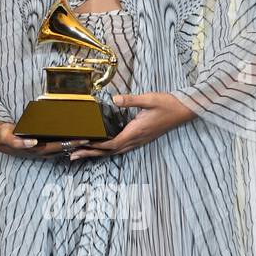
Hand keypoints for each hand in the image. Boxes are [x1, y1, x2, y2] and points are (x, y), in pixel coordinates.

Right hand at [0, 121, 90, 158]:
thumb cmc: (5, 136)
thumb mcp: (8, 138)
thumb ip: (19, 141)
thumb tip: (33, 142)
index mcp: (38, 148)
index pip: (60, 146)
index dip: (73, 143)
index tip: (85, 139)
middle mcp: (43, 151)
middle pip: (66, 147)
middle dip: (79, 143)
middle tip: (94, 137)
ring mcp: (43, 149)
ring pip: (64, 148)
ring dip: (75, 144)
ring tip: (89, 138)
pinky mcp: (42, 145)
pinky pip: (59, 145)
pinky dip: (68, 141)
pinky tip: (75, 137)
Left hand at [68, 92, 196, 160]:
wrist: (183, 111)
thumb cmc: (167, 104)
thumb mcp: (149, 99)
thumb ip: (131, 100)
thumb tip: (114, 100)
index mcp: (136, 132)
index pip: (112, 143)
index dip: (96, 146)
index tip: (82, 145)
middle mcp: (136, 140)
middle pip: (109, 151)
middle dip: (91, 154)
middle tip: (73, 155)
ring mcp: (139, 141)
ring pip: (115, 151)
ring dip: (98, 154)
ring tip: (82, 154)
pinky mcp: (141, 139)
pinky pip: (121, 148)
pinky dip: (108, 150)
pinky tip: (102, 148)